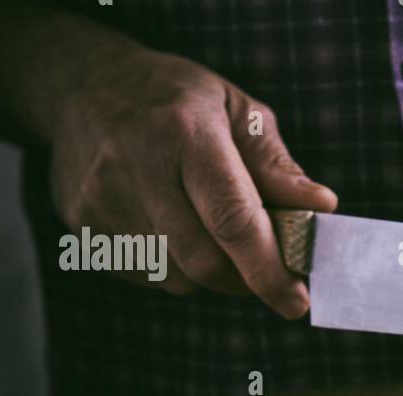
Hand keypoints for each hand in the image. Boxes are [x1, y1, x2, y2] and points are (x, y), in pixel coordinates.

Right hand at [50, 49, 336, 316]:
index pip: (232, 219)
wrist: (84, 86)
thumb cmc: (178, 100)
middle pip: (203, 262)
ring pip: (176, 278)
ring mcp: (101, 200)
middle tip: (266, 268)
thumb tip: (320, 207)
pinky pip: (148, 274)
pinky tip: (170, 223)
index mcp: (185, 133)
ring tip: (209, 227)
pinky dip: (174, 266)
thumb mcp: (237, 112)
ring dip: (210, 272)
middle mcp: (136, 168)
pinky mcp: (82, 225)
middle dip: (245, 279)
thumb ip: (277, 166)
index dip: (268, 270)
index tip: (297, 301)